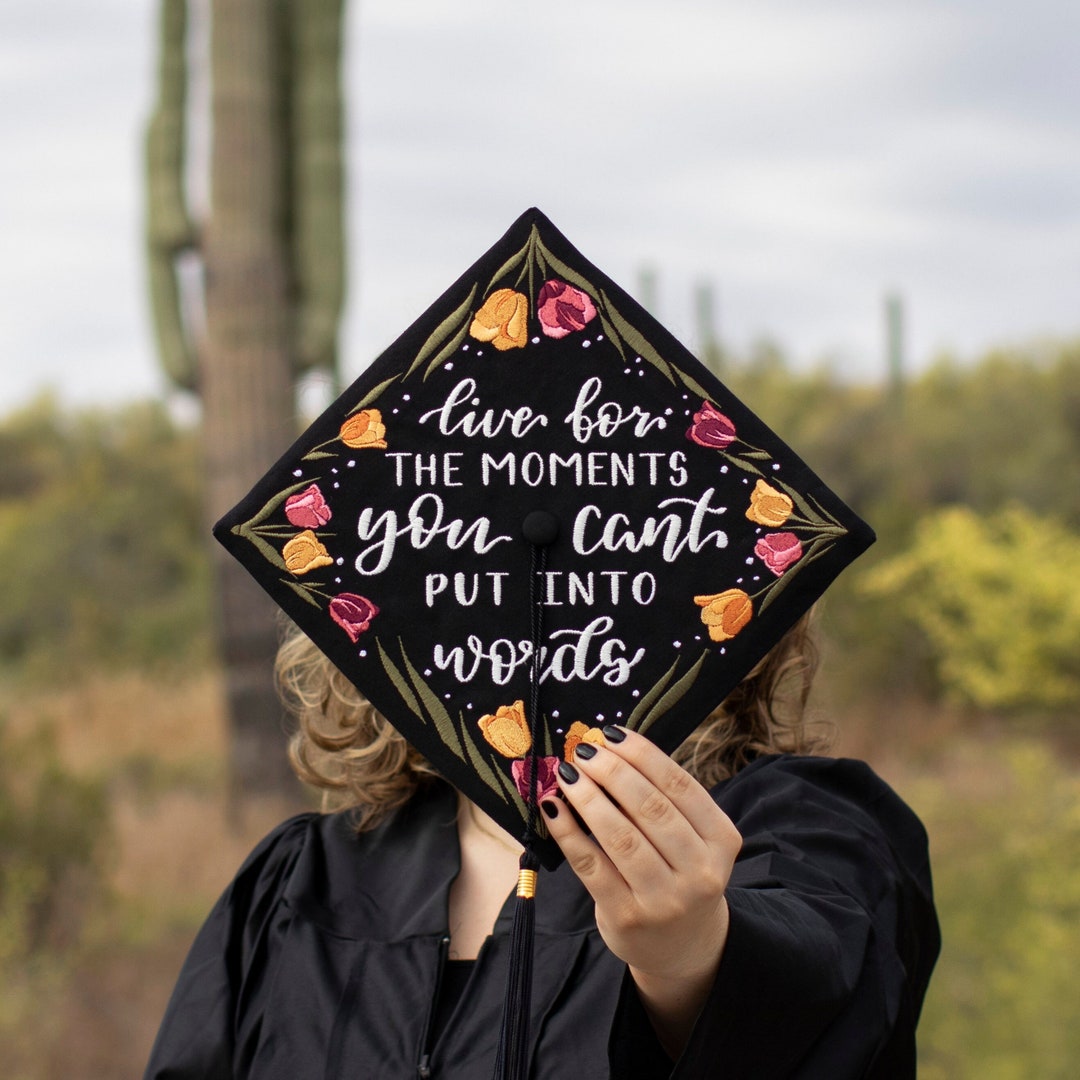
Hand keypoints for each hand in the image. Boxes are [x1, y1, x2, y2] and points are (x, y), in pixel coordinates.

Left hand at [542, 727, 740, 1054]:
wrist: (684, 946)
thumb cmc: (680, 874)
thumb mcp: (691, 840)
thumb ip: (663, 800)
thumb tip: (608, 749)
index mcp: (721, 840)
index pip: (679, 786)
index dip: (642, 755)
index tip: (612, 733)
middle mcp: (700, 872)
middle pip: (651, 809)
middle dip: (612, 772)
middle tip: (585, 750)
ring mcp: (664, 899)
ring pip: (621, 836)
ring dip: (588, 798)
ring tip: (568, 774)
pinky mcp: (627, 917)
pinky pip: (591, 866)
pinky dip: (568, 833)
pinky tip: (553, 809)